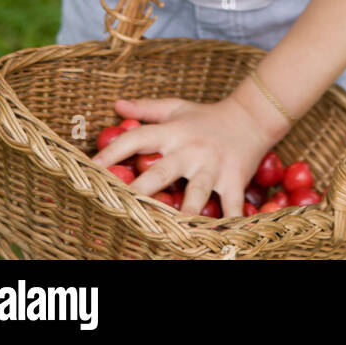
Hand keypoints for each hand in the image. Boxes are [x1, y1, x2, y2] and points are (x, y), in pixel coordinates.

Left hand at [89, 94, 278, 217]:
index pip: (138, 139)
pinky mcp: (234, 178)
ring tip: (174, 229)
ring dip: (187, 210)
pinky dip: (230, 222)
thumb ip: (146, 108)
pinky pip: (232, 204)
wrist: (253, 116)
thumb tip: (116, 105)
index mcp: (173, 132)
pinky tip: (222, 239)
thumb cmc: (207, 116)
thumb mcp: (176, 108)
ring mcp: (212, 166)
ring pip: (197, 191)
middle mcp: (190, 150)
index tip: (93, 167)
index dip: (114, 150)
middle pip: (161, 170)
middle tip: (121, 204)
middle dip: (142, 188)